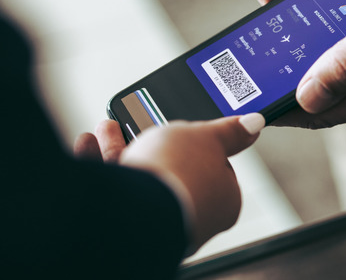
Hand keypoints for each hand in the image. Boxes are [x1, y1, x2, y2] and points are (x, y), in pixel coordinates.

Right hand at [74, 114, 264, 252]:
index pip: (214, 168)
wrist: (134, 207)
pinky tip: (89, 142)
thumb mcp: (208, 136)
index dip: (198, 146)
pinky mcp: (123, 224)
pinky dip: (99, 163)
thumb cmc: (180, 173)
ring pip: (139, 177)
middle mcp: (191, 215)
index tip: (183, 131)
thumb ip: (229, 131)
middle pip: (172, 170)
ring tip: (108, 126)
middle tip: (141, 121)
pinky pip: (112, 188)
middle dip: (152, 141)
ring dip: (119, 147)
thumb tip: (256, 123)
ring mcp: (158, 220)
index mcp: (221, 202)